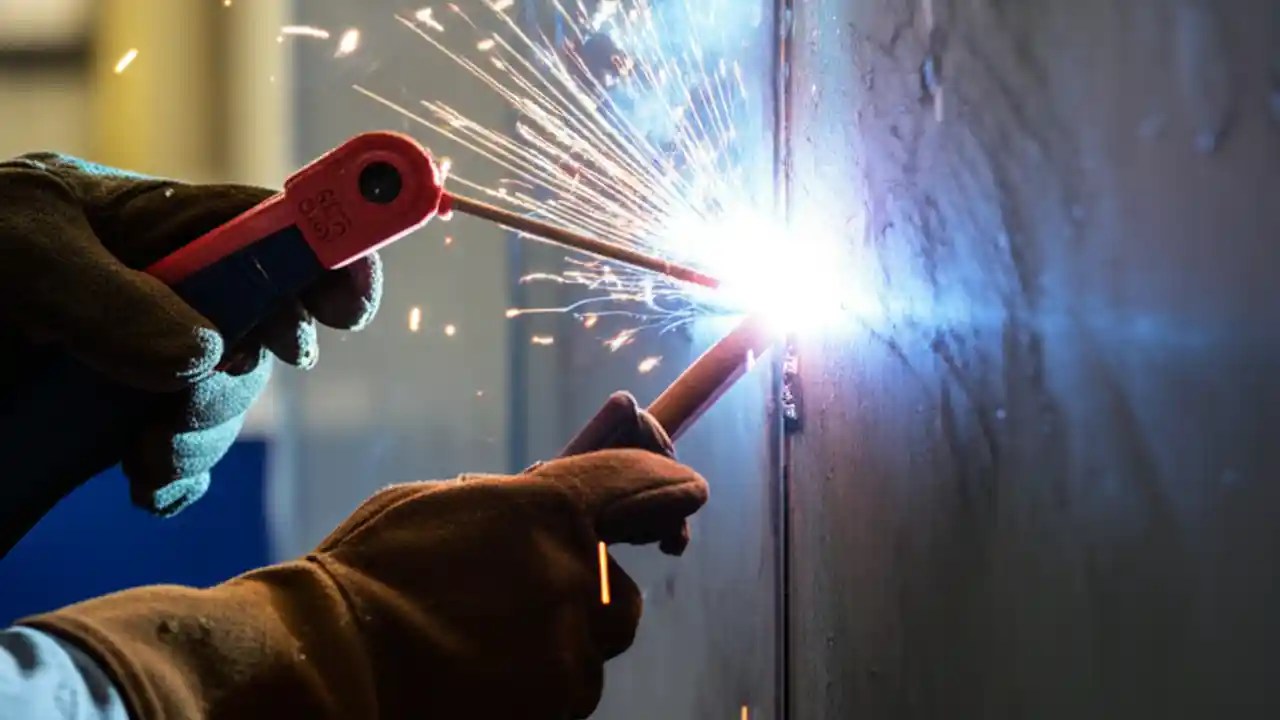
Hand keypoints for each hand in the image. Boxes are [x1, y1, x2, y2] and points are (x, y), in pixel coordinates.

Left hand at [0, 154, 382, 514]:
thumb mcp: (18, 253)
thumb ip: (109, 295)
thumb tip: (199, 354)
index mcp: (154, 224)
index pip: (272, 227)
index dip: (331, 255)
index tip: (347, 310)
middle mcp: (163, 289)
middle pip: (262, 327)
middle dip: (239, 379)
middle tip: (182, 409)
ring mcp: (142, 360)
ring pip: (225, 401)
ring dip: (200, 439)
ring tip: (143, 459)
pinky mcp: (116, 424)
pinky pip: (183, 459)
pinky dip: (177, 480)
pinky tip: (143, 483)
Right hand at [24, 450, 709, 718]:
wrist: (328, 667)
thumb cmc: (365, 576)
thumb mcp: (434, 505)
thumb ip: (507, 506)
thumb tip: (539, 512)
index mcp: (548, 511)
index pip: (641, 484)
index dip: (669, 483)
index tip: (687, 490)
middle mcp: (576, 581)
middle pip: (619, 590)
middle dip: (586, 593)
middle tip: (529, 596)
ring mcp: (569, 654)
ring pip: (592, 649)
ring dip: (557, 644)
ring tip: (479, 644)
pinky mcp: (556, 710)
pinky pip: (562, 693)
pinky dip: (533, 686)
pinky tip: (474, 675)